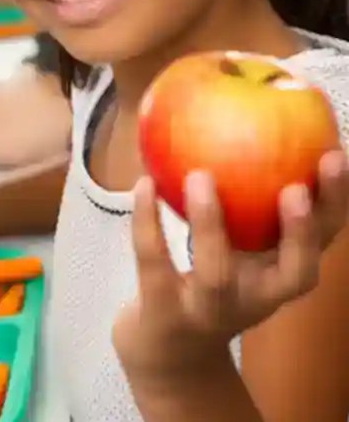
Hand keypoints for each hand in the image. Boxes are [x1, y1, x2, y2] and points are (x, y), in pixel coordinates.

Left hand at [113, 153, 348, 376]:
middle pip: (296, 272)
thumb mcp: (240, 250)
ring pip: (218, 272)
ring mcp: (210, 310)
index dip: (335, 205)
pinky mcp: (163, 312)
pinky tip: (142, 183)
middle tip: (298, 184)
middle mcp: (257, 300)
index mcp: (281, 277)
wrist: (167, 354)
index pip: (324, 243)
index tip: (337, 157)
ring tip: (202, 175)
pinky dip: (147, 222)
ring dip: (211, 224)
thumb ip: (250, 203)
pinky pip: (154, 262)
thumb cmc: (208, 285)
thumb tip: (246, 117)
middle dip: (303, 231)